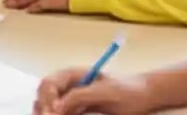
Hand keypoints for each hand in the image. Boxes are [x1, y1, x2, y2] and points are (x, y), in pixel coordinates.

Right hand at [33, 71, 152, 114]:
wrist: (143, 97)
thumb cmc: (126, 90)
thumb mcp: (104, 91)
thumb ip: (80, 96)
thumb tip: (58, 107)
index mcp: (72, 75)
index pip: (48, 83)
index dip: (47, 98)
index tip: (54, 112)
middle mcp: (68, 86)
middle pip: (43, 96)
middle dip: (43, 108)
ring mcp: (71, 100)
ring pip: (48, 108)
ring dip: (46, 113)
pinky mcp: (77, 112)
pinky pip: (60, 114)